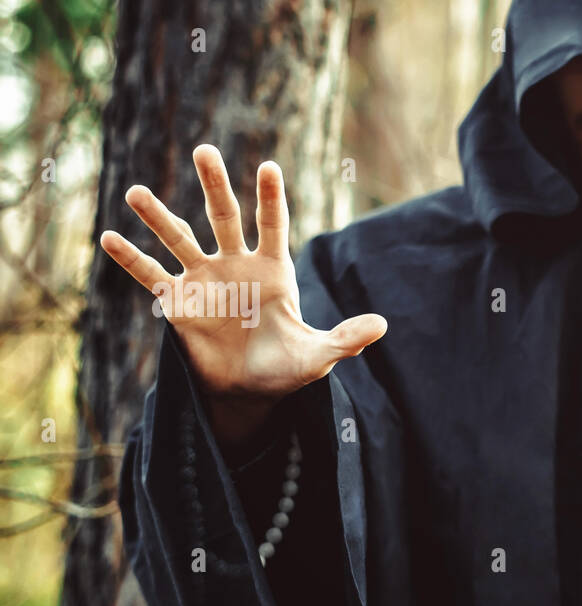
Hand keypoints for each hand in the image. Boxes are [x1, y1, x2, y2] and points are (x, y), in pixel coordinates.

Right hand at [100, 145, 385, 444]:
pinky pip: (151, 275)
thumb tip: (383, 326)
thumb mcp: (320, 355)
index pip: (273, 225)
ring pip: (180, 239)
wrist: (250, 389)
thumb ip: (346, 338)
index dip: (271, 198)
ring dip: (159, 216)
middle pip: (224, 217)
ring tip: (136, 192)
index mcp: (273, 271)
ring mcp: (204, 279)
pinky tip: (107, 237)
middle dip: (215, 185)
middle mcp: (236, 265)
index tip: (269, 166)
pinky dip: (131, 259)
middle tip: (205, 150)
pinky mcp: (177, 302)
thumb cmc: (288, 367)